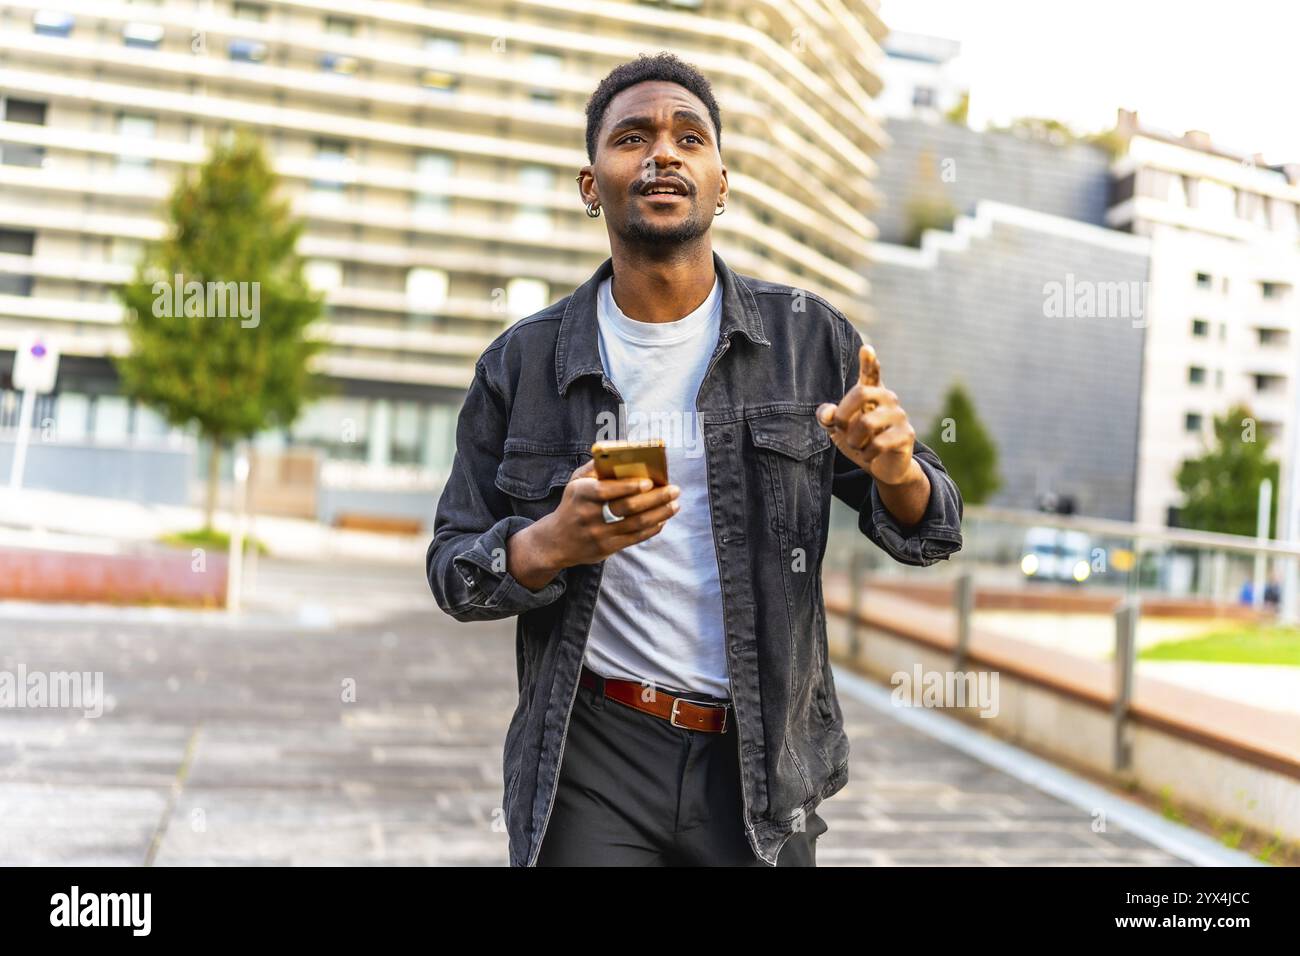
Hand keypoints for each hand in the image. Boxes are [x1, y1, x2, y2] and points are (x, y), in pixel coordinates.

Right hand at [507, 459, 681, 587]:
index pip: (605, 490)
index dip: (628, 486)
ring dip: (660, 514)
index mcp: (581, 494)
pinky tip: (663, 519)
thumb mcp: (576, 482)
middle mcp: (588, 516)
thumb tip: (622, 452)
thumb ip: (596, 466)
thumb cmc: (573, 503)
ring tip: (675, 505)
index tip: (649, 481)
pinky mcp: (607, 549)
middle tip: (674, 490)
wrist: (556, 541)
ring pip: (636, 525)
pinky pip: (635, 539)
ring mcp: (598, 535)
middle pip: (627, 508)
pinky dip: (652, 528)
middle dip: (655, 499)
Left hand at [815, 344, 918, 486]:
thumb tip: (827, 413)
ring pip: (867, 423)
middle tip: (841, 430)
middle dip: (843, 416)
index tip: (866, 349)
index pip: (870, 372)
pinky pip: (878, 444)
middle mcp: (887, 398)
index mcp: (871, 392)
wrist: (883, 467)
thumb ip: (828, 418)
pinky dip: (867, 454)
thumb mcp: (838, 429)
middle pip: (860, 393)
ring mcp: (899, 415)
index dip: (868, 362)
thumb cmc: (859, 440)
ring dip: (854, 441)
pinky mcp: (907, 434)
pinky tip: (871, 455)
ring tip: (859, 446)